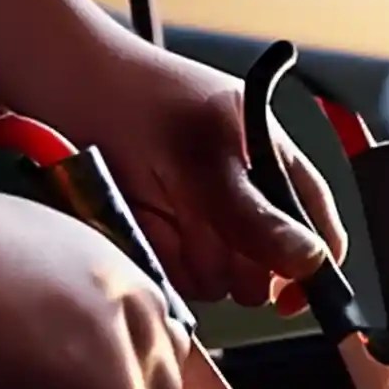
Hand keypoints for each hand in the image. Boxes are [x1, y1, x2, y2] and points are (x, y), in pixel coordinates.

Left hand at [59, 50, 348, 314]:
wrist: (68, 93)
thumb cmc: (145, 101)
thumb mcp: (207, 155)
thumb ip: (256, 214)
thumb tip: (309, 262)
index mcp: (279, 173)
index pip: (320, 237)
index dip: (314, 270)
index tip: (289, 295)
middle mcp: (248, 208)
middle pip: (266, 275)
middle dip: (236, 259)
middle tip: (206, 217)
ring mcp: (207, 231)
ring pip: (218, 283)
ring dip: (190, 255)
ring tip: (164, 205)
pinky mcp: (167, 248)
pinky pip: (176, 281)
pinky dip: (159, 258)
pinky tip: (144, 221)